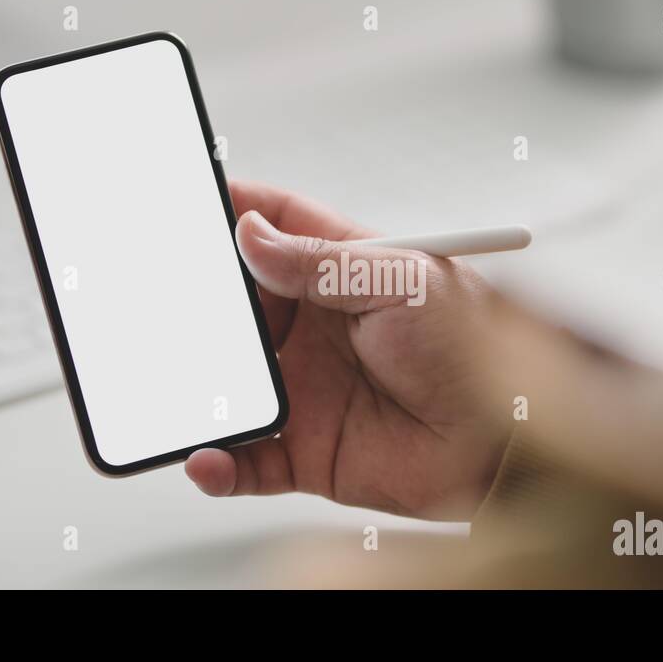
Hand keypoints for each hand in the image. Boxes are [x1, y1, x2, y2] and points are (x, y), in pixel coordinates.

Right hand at [184, 181, 511, 519]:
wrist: (506, 442)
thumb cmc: (476, 350)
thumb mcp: (404, 283)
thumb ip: (322, 262)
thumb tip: (250, 233)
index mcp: (343, 275)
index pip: (274, 229)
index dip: (230, 211)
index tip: (184, 198)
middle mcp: (316, 329)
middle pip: (236, 305)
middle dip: (194, 300)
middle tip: (156, 297)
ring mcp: (307, 389)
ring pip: (230, 382)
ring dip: (196, 382)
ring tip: (167, 384)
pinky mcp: (307, 452)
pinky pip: (248, 459)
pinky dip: (219, 462)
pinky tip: (205, 457)